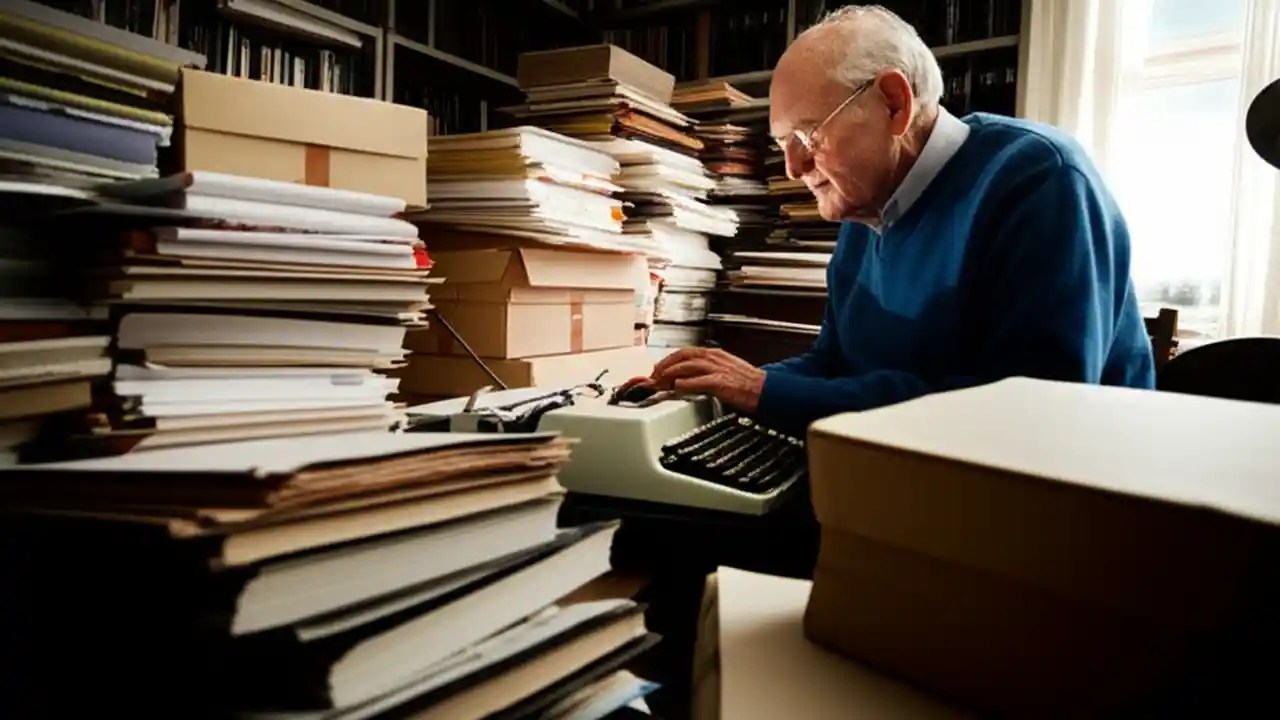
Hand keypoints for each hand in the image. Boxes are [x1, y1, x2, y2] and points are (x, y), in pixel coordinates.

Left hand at [649, 347, 765, 412]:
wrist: (766, 390)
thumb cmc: (747, 383)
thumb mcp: (725, 370)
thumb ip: (707, 371)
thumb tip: (687, 377)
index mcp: (714, 354)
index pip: (684, 352)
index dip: (668, 360)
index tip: (658, 370)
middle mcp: (714, 358)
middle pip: (682, 356)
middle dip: (664, 365)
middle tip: (653, 377)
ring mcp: (717, 369)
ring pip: (686, 366)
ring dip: (670, 374)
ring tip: (660, 383)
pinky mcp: (720, 382)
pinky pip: (698, 381)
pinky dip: (685, 383)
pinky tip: (676, 387)